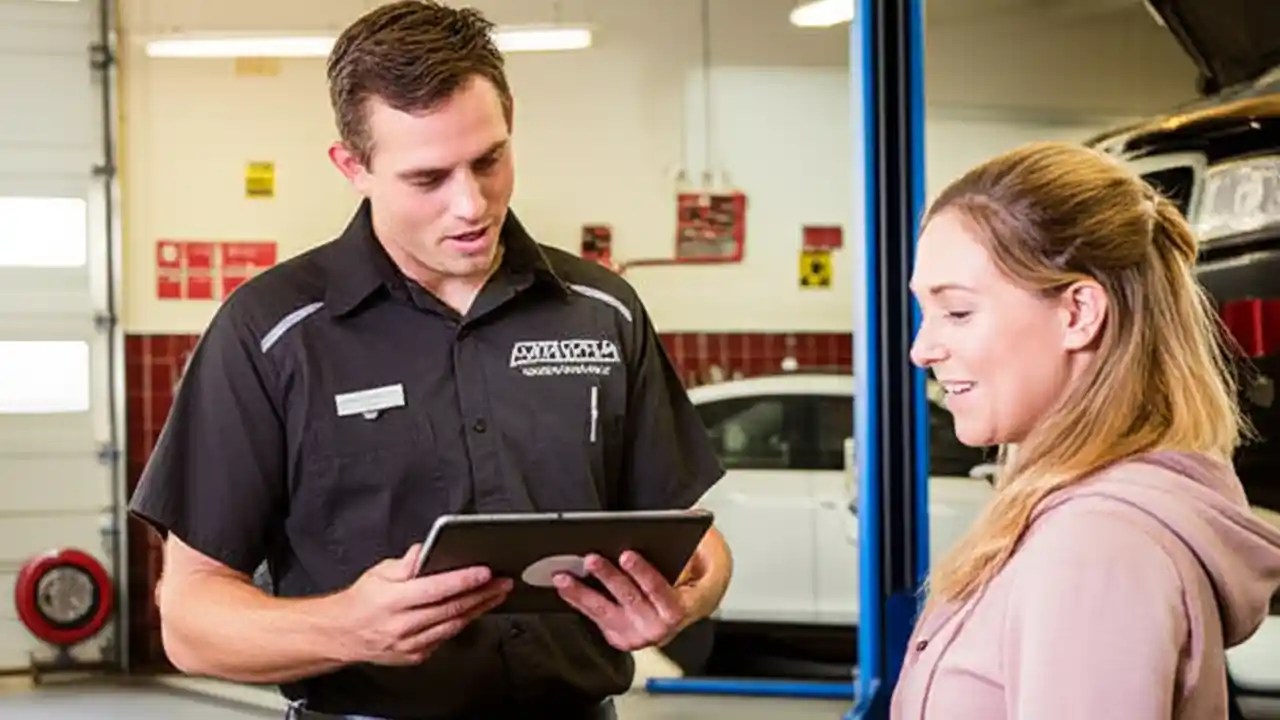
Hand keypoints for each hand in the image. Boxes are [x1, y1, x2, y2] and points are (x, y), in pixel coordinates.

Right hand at [335, 544, 511, 665]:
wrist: (342, 634)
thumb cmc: (361, 601)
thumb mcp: (378, 573)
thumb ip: (405, 563)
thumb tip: (426, 550)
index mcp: (394, 600)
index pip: (436, 589)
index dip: (464, 580)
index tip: (485, 572)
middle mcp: (403, 624)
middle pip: (452, 609)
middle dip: (482, 594)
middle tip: (502, 583)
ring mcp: (410, 644)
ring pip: (453, 626)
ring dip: (478, 610)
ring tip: (495, 595)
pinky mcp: (415, 656)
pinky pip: (444, 638)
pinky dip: (460, 623)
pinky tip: (474, 611)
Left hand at [553, 551, 693, 651]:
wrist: (692, 606)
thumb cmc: (696, 577)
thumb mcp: (704, 558)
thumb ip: (686, 550)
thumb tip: (657, 535)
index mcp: (682, 609)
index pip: (661, 591)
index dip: (644, 574)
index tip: (627, 555)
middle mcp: (659, 628)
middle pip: (629, 599)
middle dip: (608, 577)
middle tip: (591, 559)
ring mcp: (638, 635)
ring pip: (606, 613)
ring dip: (582, 593)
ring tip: (564, 576)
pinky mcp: (619, 636)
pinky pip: (596, 618)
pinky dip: (578, 601)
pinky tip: (565, 586)